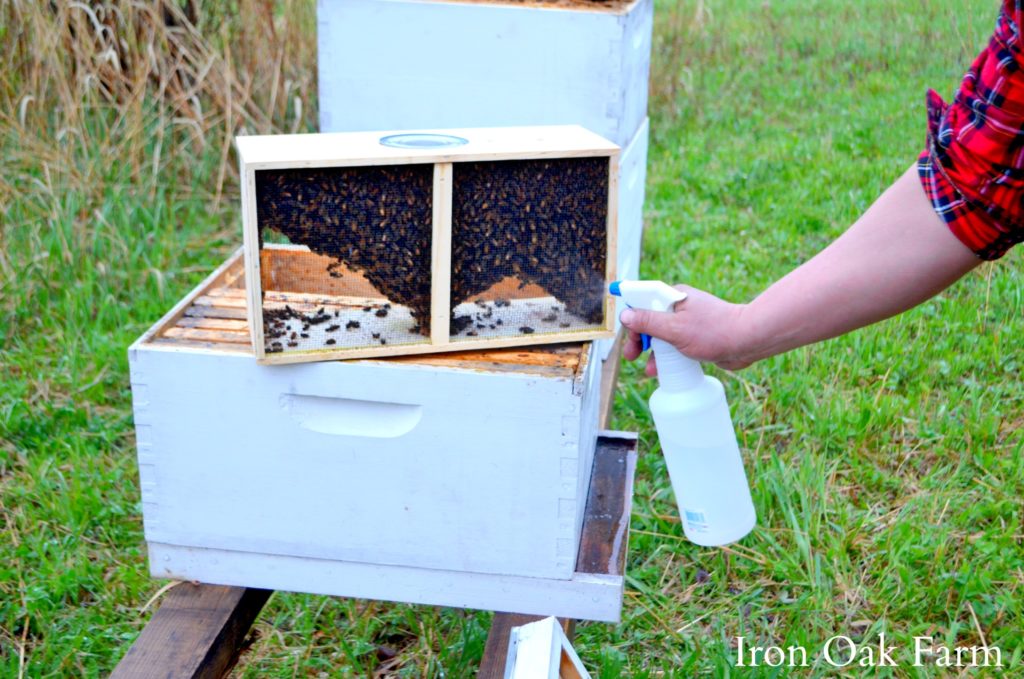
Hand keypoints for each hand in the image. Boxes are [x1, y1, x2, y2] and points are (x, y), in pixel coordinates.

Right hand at [619, 285, 751, 373]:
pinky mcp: (697, 337)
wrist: (748, 341)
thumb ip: (648, 322)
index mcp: (673, 297)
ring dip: (653, 352)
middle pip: (650, 320)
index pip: (643, 301)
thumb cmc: (714, 331)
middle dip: (639, 339)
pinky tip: (664, 369)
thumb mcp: (675, 328)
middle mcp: (680, 307)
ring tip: (650, 369)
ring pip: (662, 336)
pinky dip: (668, 357)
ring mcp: (689, 322)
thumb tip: (625, 315)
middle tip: (632, 355)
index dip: (631, 317)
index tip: (625, 333)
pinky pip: (675, 346)